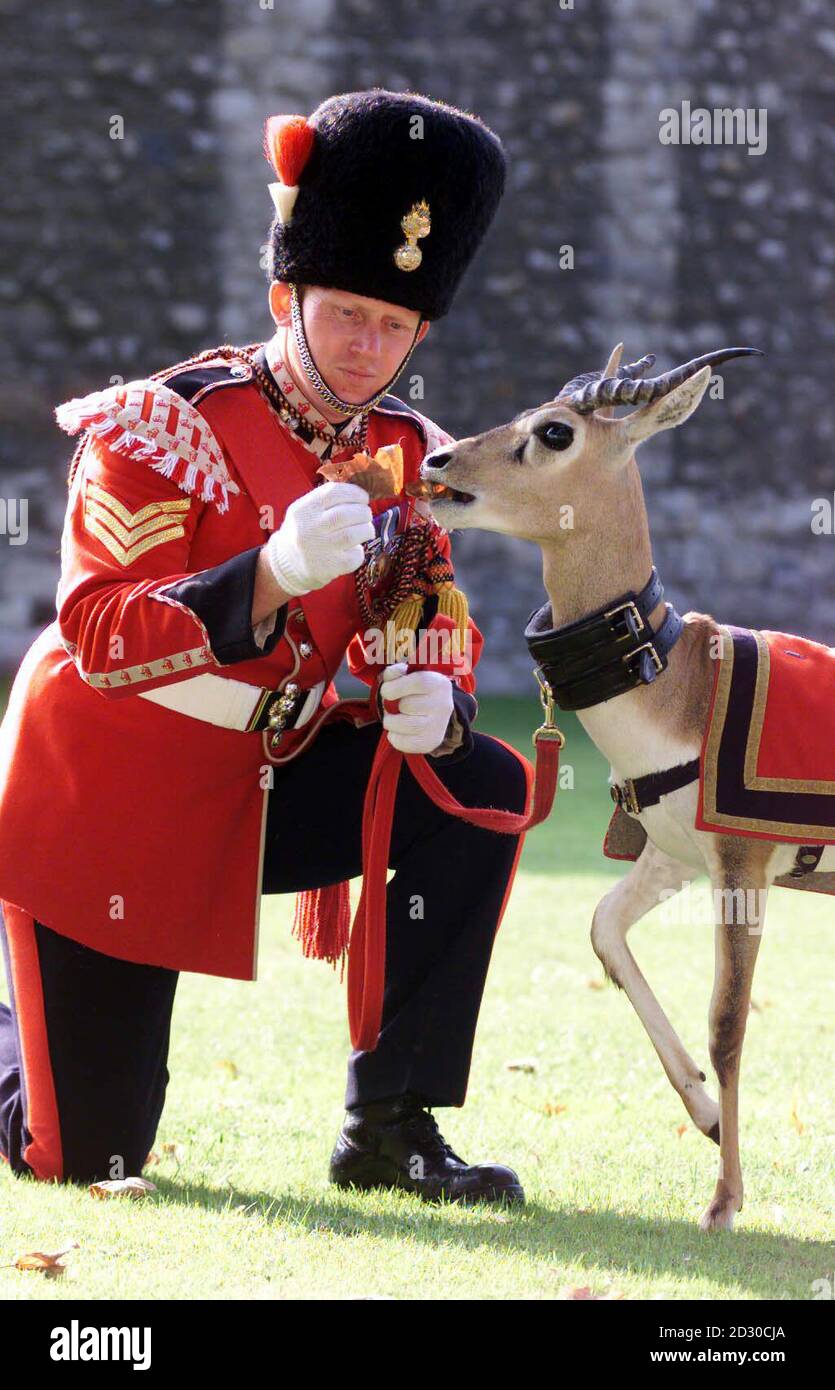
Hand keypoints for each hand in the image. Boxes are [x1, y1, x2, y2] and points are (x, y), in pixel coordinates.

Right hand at [264, 481, 374, 596]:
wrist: (288, 565)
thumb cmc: (303, 533)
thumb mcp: (304, 511)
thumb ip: (326, 501)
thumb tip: (359, 495)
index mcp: (303, 510)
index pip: (333, 492)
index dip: (354, 493)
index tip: (363, 498)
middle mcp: (310, 528)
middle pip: (345, 514)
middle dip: (363, 512)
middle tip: (366, 515)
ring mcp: (320, 548)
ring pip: (353, 534)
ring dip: (366, 529)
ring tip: (366, 530)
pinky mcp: (331, 566)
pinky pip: (355, 555)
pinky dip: (360, 550)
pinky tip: (354, 549)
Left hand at [379, 663, 453, 753]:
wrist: (434, 712)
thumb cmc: (417, 691)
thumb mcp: (410, 676)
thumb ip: (397, 672)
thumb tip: (390, 676)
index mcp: (439, 684)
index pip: (418, 682)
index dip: (396, 686)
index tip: (387, 691)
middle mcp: (443, 705)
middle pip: (407, 705)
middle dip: (391, 706)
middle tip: (392, 706)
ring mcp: (438, 726)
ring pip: (405, 725)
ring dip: (391, 722)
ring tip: (394, 718)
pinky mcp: (431, 742)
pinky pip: (403, 742)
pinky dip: (394, 737)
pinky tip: (399, 730)